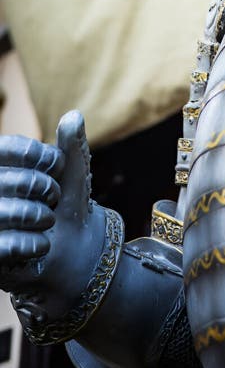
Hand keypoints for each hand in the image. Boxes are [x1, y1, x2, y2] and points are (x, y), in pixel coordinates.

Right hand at [0, 111, 107, 330]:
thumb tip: (74, 116)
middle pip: (16, 181)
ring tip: (47, 222)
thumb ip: (71, 144)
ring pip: (10, 212)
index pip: (8, 147)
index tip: (57, 166)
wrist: (71, 251)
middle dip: (45, 190)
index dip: (38, 157)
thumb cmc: (67, 204)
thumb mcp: (72, 172)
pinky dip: (33, 244)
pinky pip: (6, 245)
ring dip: (40, 218)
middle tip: (52, 200)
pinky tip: (42, 245)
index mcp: (1, 165)